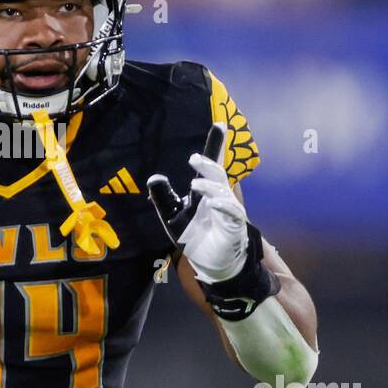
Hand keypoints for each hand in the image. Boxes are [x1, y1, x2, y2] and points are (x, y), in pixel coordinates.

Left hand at [147, 123, 249, 282]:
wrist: (211, 264)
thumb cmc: (195, 236)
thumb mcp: (172, 216)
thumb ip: (163, 197)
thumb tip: (154, 177)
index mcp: (207, 191)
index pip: (211, 165)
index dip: (215, 144)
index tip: (220, 124)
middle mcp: (220, 197)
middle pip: (218, 174)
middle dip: (208, 164)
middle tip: (193, 159)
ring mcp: (228, 211)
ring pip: (223, 191)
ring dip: (210, 186)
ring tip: (195, 184)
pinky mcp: (233, 226)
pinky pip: (231, 213)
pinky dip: (223, 206)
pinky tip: (214, 203)